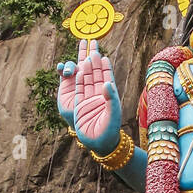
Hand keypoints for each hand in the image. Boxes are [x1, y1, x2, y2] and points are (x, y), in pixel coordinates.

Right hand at [58, 39, 122, 153]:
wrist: (99, 144)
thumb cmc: (109, 130)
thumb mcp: (113, 114)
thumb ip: (111, 99)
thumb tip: (107, 83)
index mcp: (110, 97)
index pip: (107, 78)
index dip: (105, 67)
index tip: (104, 56)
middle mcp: (99, 96)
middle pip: (96, 75)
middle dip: (95, 63)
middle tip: (93, 49)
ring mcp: (89, 100)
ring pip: (87, 80)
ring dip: (87, 69)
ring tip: (86, 57)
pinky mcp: (79, 105)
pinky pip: (79, 90)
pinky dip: (79, 80)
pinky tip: (80, 71)